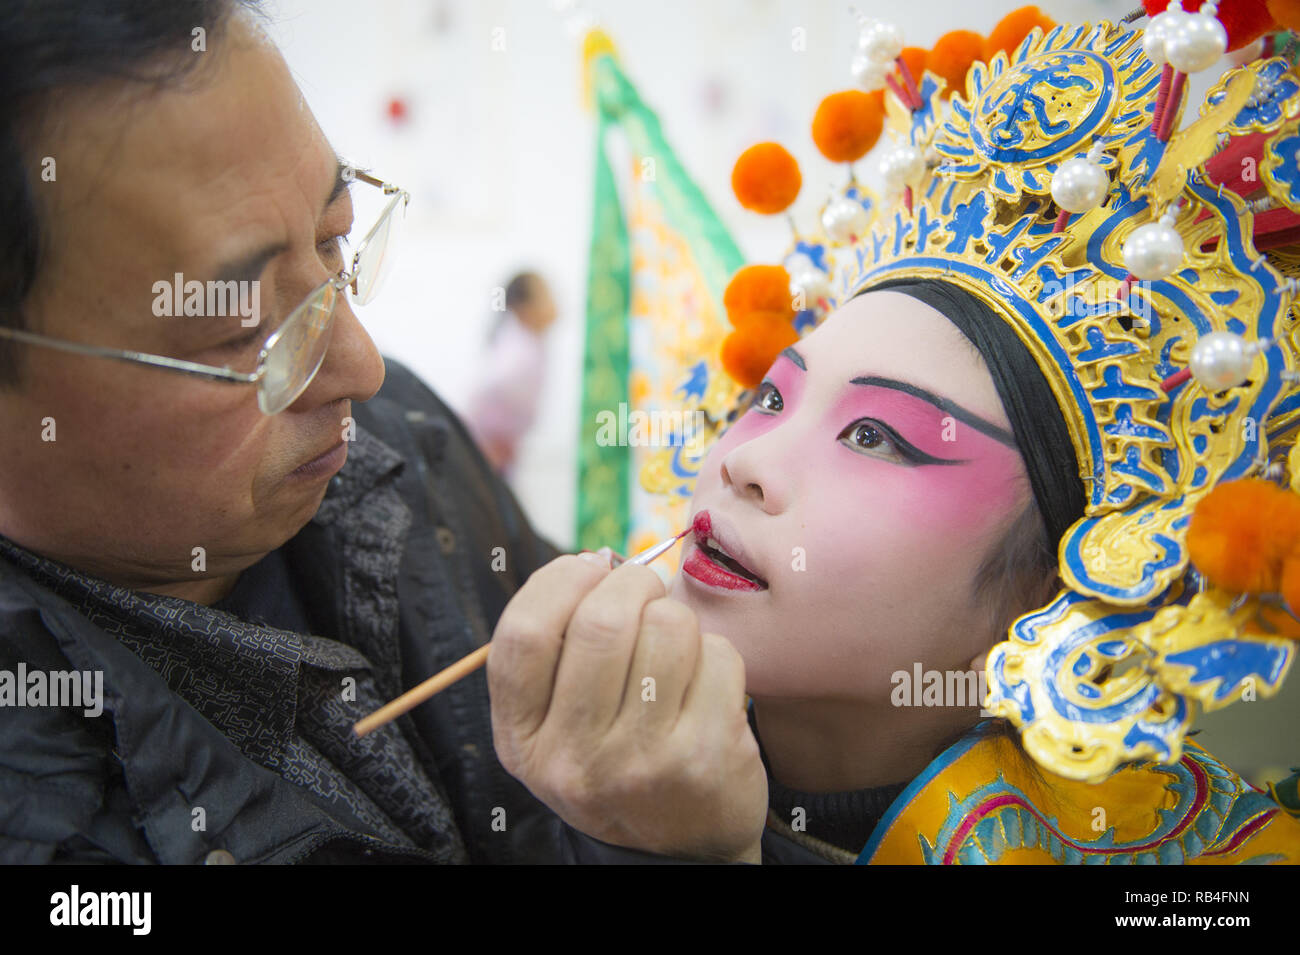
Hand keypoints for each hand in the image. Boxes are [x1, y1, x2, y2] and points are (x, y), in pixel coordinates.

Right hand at [487, 553, 766, 862]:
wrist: (679, 852)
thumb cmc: (617, 759)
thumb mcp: (559, 724)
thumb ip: (559, 650)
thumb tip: (599, 561)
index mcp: (523, 740)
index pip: (522, 634)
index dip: (558, 581)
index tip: (589, 568)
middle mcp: (573, 758)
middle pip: (600, 622)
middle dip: (632, 582)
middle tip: (644, 588)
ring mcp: (640, 761)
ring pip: (667, 627)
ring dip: (676, 618)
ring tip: (674, 648)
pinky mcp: (703, 758)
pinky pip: (718, 656)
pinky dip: (717, 655)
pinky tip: (706, 688)